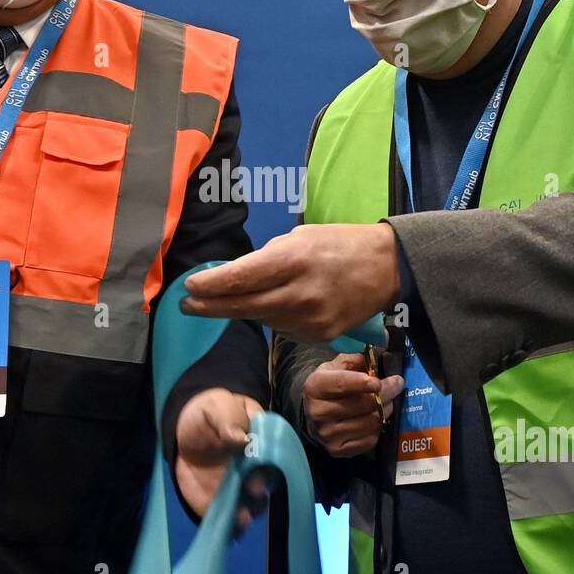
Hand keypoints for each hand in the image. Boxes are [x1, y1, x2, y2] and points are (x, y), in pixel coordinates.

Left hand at [175, 387, 267, 529]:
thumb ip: (227, 419)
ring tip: (241, 518)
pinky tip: (228, 532)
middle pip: (267, 481)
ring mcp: (241, 488)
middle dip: (261, 488)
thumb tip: (241, 438)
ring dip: (250, 512)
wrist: (185, 436)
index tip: (261, 467)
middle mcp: (256, 468)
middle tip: (252, 488)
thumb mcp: (215, 407)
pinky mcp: (224, 504)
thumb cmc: (207, 416)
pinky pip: (232, 519)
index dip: (271, 461)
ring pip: (253, 505)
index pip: (274, 453)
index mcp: (261, 441)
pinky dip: (232, 528)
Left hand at [181, 223, 401, 343]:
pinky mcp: (320, 336)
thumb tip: (234, 277)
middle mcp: (300, 292)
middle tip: (186, 306)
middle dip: (210, 306)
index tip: (190, 286)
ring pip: (261, 319)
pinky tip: (275, 305)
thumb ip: (267, 259)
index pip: (241, 278)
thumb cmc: (338, 244)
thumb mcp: (300, 237)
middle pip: (243, 305)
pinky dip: (272, 317)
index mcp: (294, 260)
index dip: (211, 285)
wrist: (387, 268)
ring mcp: (311, 319)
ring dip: (241, 310)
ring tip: (228, 301)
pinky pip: (282, 328)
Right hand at [303, 354, 403, 458]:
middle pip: (363, 404)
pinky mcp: (338, 450)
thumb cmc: (329, 386)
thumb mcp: (336, 367)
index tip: (379, 381)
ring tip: (388, 401)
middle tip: (398, 383)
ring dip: (385, 410)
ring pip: (370, 422)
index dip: (362, 382)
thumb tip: (381, 349)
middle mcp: (318, 412)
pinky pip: (369, 439)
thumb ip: (356, 359)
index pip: (342, 384)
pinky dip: (378, 427)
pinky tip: (377, 417)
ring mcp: (328, 434)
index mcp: (315, 387)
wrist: (313, 416)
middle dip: (386, 393)